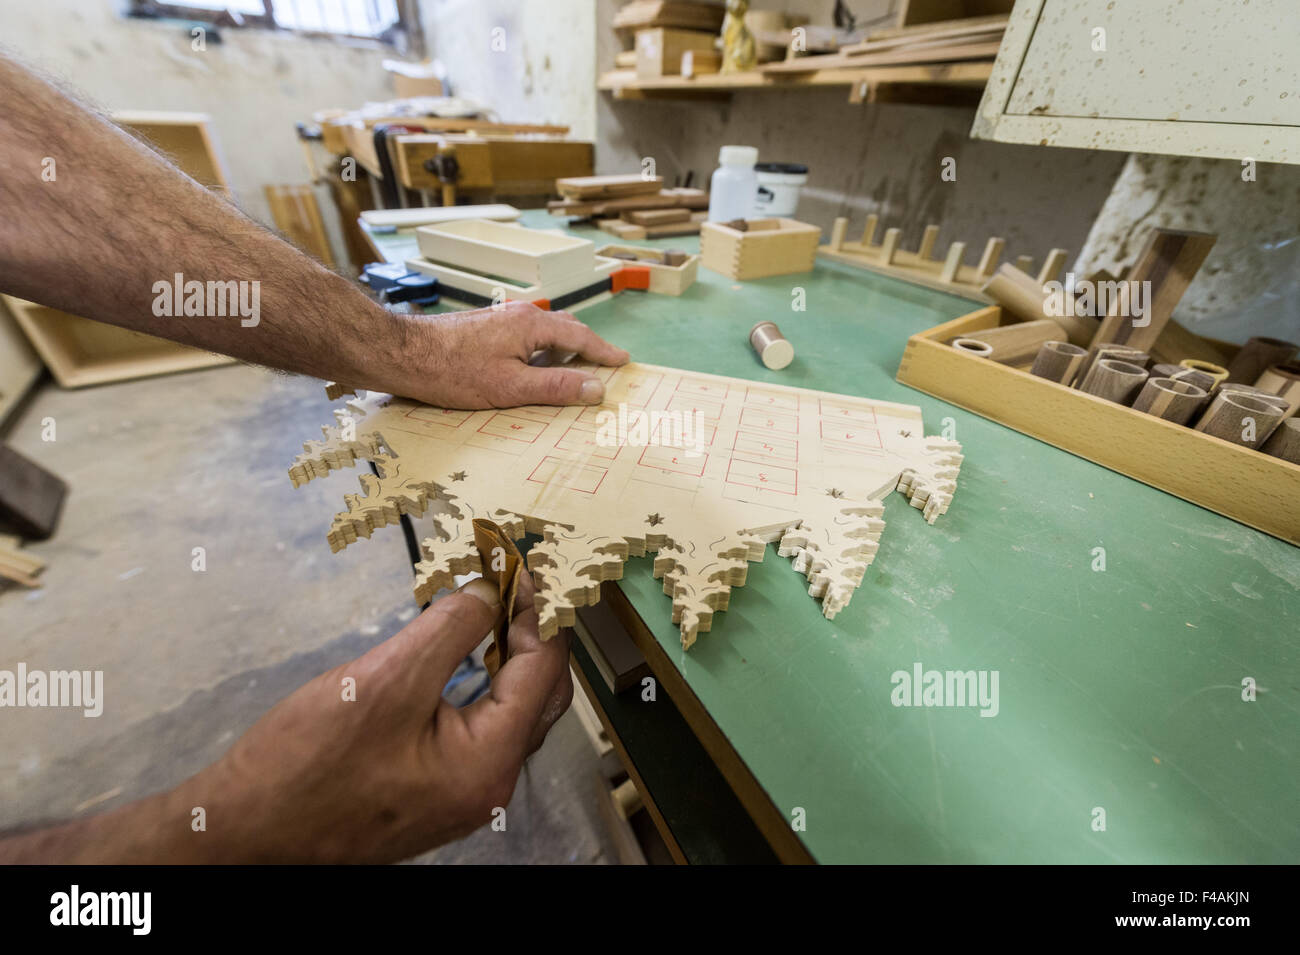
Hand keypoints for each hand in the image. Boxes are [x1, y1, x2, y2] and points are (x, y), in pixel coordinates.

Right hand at [183, 572, 572, 862]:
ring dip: (511, 658)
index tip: (522, 568)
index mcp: (488, 764)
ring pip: (513, 714)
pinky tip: (468, 656)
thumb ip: (451, 629)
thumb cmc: (309, 762)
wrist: (247, 831)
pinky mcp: (438, 791)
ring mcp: (465, 793)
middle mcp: (489, 786)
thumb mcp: (386, 678)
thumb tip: (489, 593)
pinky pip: (482, 731)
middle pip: (540, 696)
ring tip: (495, 608)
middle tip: (516, 583)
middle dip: (533, 634)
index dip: (537, 613)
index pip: (542, 672)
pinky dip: (485, 687)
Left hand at [399, 302, 628, 408]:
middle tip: (605, 364)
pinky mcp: (486, 328)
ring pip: (544, 331)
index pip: (580, 336)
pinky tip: (535, 366)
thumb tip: (596, 387)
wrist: (403, 354)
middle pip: (565, 328)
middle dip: (588, 346)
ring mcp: (501, 319)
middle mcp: (520, 314)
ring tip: (576, 368)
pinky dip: (542, 350)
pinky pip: (526, 336)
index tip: (623, 361)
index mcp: (532, 324)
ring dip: (564, 348)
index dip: (603, 351)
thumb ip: (556, 388)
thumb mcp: (511, 387)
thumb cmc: (454, 372)